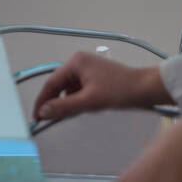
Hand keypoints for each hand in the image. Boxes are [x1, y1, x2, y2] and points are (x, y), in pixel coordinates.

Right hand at [31, 50, 168, 121]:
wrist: (145, 89)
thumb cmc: (120, 91)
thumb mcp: (89, 101)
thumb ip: (64, 107)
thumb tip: (43, 112)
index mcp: (76, 62)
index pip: (51, 83)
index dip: (42, 102)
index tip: (36, 118)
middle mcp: (79, 62)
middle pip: (59, 85)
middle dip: (55, 102)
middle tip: (48, 120)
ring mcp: (88, 68)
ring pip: (69, 89)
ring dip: (68, 102)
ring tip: (69, 116)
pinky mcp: (95, 76)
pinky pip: (79, 89)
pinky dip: (77, 100)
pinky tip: (83, 109)